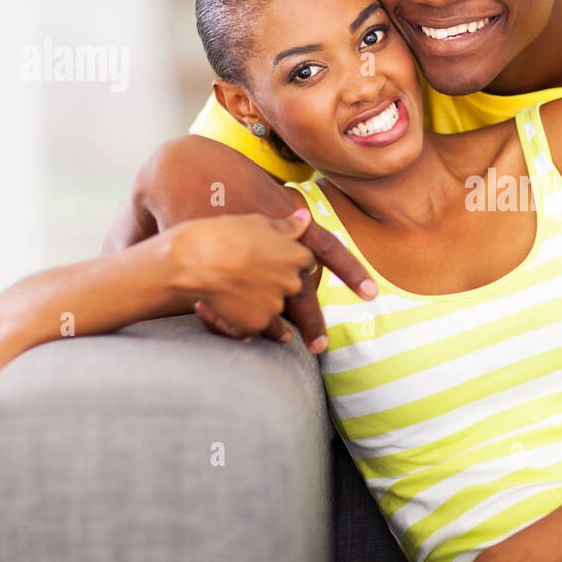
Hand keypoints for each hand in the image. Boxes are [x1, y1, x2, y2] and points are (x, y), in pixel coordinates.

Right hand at [177, 208, 377, 350]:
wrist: (190, 256)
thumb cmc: (218, 229)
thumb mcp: (256, 218)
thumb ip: (284, 224)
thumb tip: (304, 218)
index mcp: (296, 250)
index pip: (320, 262)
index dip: (343, 274)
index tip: (370, 292)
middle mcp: (292, 278)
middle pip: (307, 298)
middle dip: (316, 322)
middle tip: (322, 342)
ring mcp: (276, 301)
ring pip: (284, 316)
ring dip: (286, 328)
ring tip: (296, 342)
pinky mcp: (256, 321)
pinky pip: (264, 329)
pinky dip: (260, 331)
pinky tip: (256, 335)